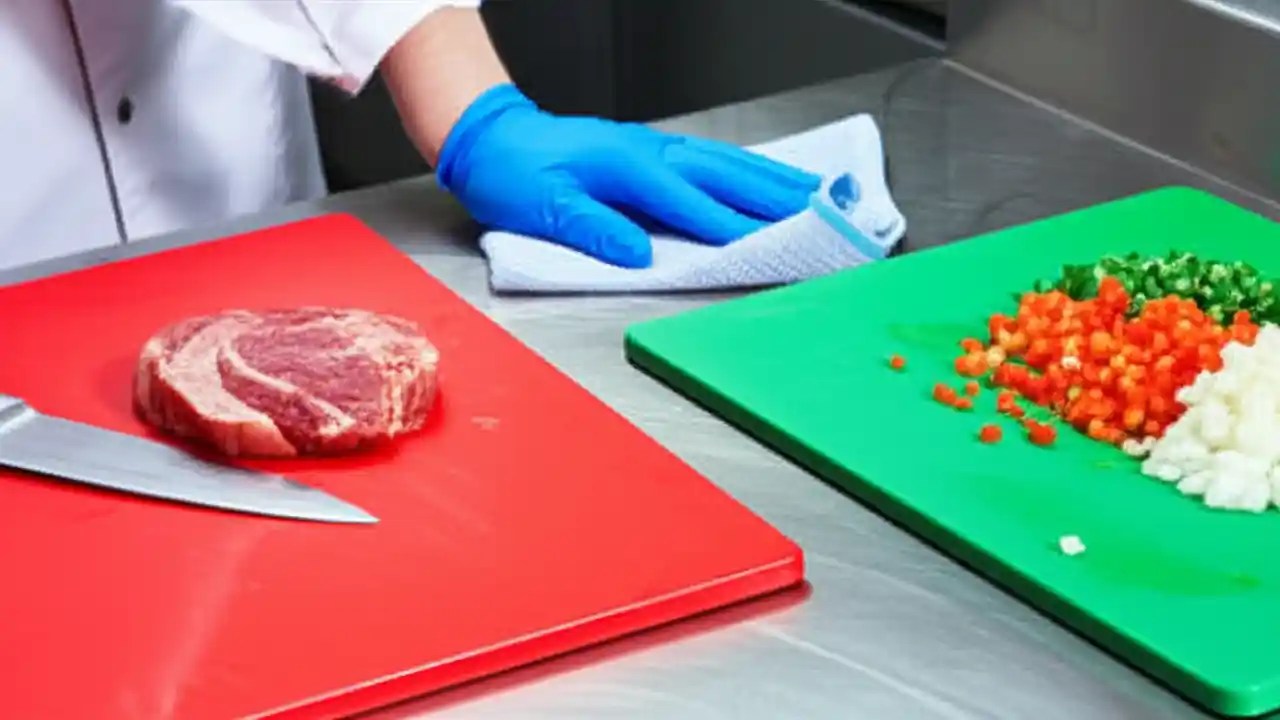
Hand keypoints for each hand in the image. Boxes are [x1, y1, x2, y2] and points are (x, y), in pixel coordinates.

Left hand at [434, 84, 820, 267]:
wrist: (491, 137)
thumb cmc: (512, 173)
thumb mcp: (541, 207)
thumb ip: (592, 229)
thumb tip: (637, 254)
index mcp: (625, 166)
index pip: (689, 203)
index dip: (730, 226)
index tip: (769, 244)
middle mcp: (647, 151)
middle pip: (722, 174)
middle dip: (771, 195)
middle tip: (818, 211)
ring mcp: (652, 147)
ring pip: (722, 161)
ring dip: (767, 178)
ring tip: (809, 192)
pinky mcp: (650, 152)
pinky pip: (709, 159)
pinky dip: (743, 168)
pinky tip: (762, 178)